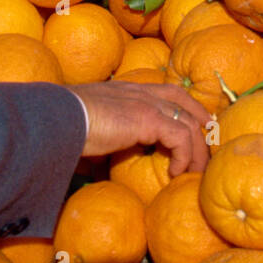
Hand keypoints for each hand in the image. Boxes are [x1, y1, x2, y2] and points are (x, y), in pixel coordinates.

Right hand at [71, 82, 211, 177]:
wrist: (57, 119)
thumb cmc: (63, 127)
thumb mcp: (88, 131)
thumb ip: (99, 141)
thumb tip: (92, 166)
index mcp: (128, 90)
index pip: (169, 92)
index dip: (188, 109)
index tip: (196, 131)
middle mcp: (142, 92)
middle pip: (187, 103)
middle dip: (202, 127)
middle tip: (205, 153)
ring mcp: (147, 103)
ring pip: (189, 123)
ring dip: (196, 150)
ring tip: (193, 173)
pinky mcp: (149, 118)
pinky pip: (180, 137)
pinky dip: (183, 155)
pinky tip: (175, 173)